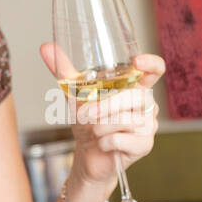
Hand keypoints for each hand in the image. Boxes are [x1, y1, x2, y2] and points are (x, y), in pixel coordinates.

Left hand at [39, 44, 163, 187]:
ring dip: (100, 126)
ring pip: (126, 120)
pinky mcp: (144, 145)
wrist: (87, 154)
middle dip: (106, 106)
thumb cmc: (88, 122)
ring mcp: (148, 125)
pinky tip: (102, 144)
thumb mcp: (74, 93)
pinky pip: (121, 139)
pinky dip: (104, 142)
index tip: (136, 62)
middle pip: (136, 96)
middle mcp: (147, 104)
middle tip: (85, 114)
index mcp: (136, 87)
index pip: (156, 69)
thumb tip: (46, 47)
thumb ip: (63, 70)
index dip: (151, 64)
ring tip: (92, 130)